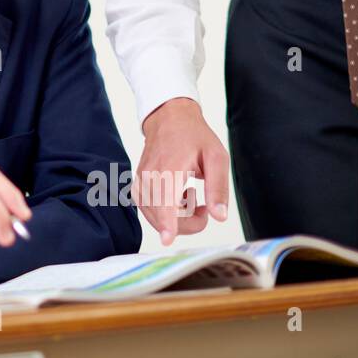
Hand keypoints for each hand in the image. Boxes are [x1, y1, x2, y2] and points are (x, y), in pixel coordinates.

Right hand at [138, 97, 229, 245]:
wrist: (169, 118)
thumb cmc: (194, 136)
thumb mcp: (217, 157)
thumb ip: (218, 187)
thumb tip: (218, 216)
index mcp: (170, 167)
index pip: (165, 200)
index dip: (167, 222)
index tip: (168, 239)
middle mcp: (150, 175)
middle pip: (162, 215)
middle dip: (187, 223)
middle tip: (204, 208)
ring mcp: (141, 181)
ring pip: (154, 216)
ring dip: (176, 218)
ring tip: (191, 199)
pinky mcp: (139, 185)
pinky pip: (149, 209)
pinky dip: (165, 212)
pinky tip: (178, 199)